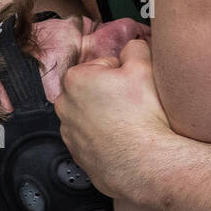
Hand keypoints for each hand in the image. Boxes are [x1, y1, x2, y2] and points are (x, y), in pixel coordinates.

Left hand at [56, 38, 171, 198]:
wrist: (146, 163)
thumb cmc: (142, 116)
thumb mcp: (144, 67)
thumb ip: (134, 48)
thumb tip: (131, 46)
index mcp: (75, 79)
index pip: (104, 66)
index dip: (124, 74)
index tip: (134, 87)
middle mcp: (64, 105)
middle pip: (94, 90)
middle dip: (112, 94)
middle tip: (134, 104)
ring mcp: (69, 133)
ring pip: (92, 115)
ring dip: (108, 116)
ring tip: (130, 124)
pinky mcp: (78, 154)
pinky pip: (92, 138)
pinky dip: (105, 138)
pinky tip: (123, 141)